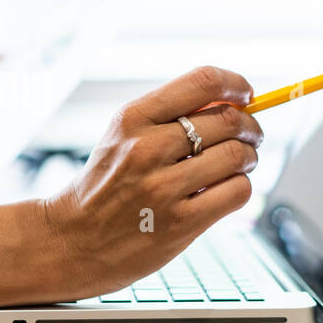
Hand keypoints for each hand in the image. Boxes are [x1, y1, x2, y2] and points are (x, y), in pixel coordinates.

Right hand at [41, 66, 262, 297]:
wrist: (71, 240)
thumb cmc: (105, 187)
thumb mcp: (122, 138)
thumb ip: (169, 117)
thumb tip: (233, 100)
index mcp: (132, 119)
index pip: (202, 82)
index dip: (235, 84)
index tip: (246, 94)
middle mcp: (146, 149)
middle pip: (229, 120)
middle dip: (251, 127)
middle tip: (251, 137)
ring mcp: (163, 188)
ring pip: (238, 156)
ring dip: (249, 159)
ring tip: (240, 165)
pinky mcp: (180, 224)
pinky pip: (237, 192)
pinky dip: (241, 188)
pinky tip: (225, 191)